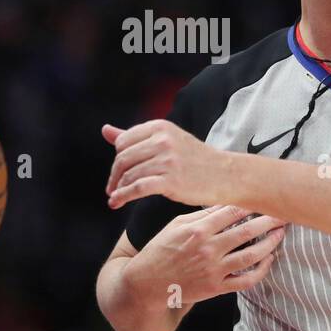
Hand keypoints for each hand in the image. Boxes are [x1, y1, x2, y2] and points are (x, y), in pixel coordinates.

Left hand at [102, 120, 229, 207]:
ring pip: (129, 175)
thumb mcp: (166, 140)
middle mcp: (162, 140)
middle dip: (115, 176)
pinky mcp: (170, 181)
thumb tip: (105, 130)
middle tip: (112, 189)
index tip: (117, 173)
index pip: (123, 142)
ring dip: (118, 189)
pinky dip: (123, 197)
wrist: (225, 175)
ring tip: (115, 198)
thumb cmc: (194, 159)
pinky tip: (117, 203)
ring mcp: (167, 160)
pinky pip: (137, 189)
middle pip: (123, 158)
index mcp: (160, 127)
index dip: (118, 159)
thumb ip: (134, 136)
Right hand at [127, 206, 286, 306]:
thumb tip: (225, 203)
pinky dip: (261, 270)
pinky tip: (269, 259)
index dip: (253, 203)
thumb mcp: (176, 225)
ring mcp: (214, 270)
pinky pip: (246, 280)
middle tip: (285, 212)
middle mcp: (208, 249)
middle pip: (248, 231)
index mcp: (198, 230)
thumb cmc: (161, 250)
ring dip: (271, 243)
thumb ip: (201, 215)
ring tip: (282, 234)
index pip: (233, 211)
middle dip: (270, 220)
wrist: (148, 283)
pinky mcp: (217, 287)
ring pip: (252, 256)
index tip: (266, 197)